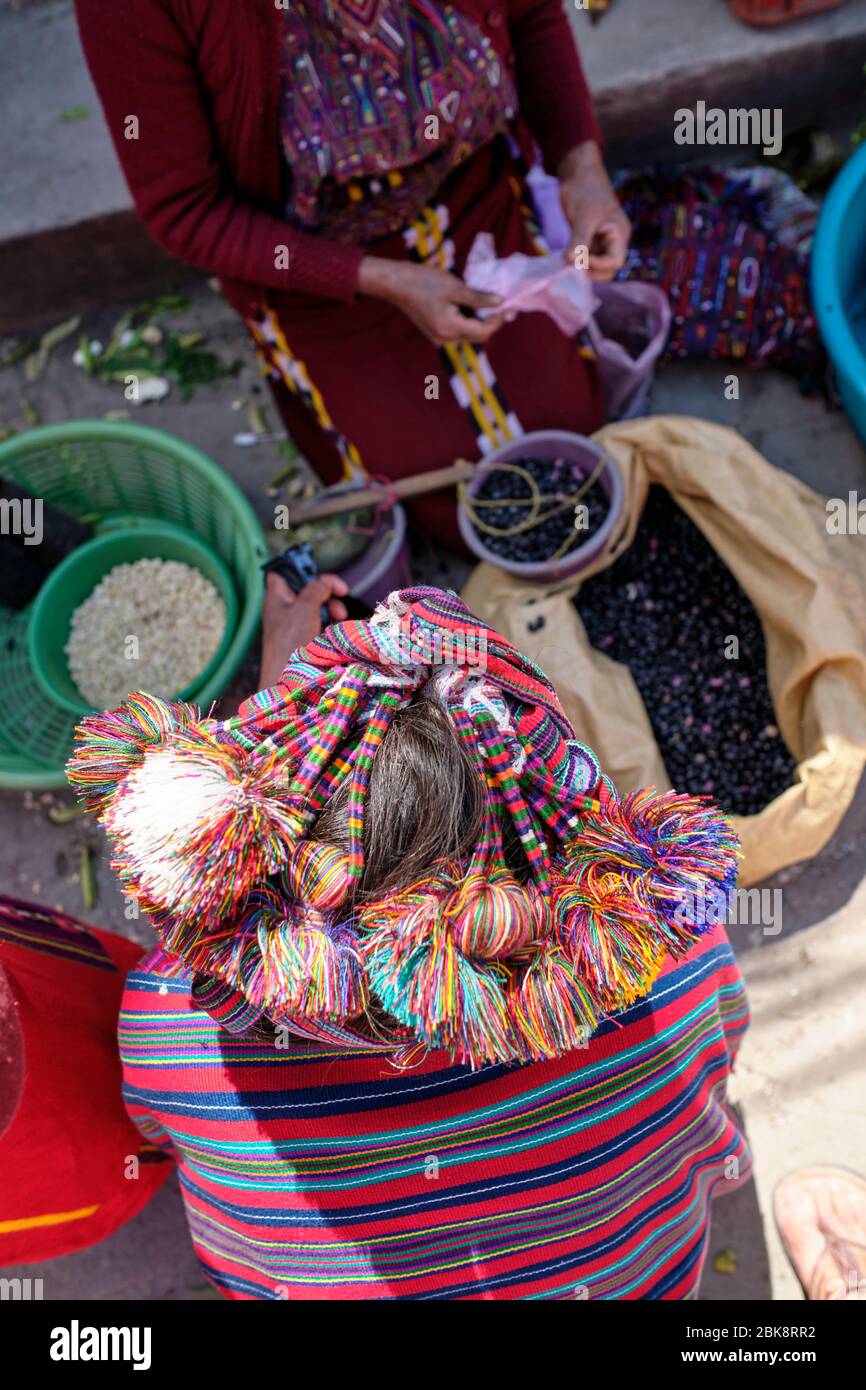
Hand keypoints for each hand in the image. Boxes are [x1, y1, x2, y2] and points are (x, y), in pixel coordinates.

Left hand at [258, 572, 347, 688]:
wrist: (287, 681)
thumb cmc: (291, 641)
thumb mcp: (304, 607)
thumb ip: (316, 589)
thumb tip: (326, 583)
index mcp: (276, 596)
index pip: (283, 572)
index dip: (300, 567)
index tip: (319, 574)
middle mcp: (282, 608)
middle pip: (306, 588)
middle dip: (326, 591)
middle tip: (341, 597)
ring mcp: (291, 624)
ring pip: (315, 606)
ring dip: (331, 608)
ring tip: (340, 617)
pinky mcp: (301, 638)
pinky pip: (317, 623)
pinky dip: (328, 623)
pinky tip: (335, 630)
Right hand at [358, 257, 506, 345]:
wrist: (396, 283)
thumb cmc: (423, 281)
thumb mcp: (455, 287)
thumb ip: (478, 298)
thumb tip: (500, 302)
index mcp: (450, 328)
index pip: (483, 331)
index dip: (498, 321)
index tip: (510, 308)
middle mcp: (445, 339)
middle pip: (477, 336)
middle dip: (492, 322)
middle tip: (504, 306)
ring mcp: (439, 337)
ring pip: (468, 334)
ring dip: (480, 321)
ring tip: (489, 303)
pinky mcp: (435, 332)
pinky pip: (457, 330)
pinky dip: (468, 320)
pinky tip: (471, 305)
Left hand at [558, 141, 630, 281]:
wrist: (578, 173)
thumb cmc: (584, 190)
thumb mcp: (582, 217)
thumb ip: (578, 241)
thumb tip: (570, 262)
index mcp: (619, 233)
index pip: (616, 262)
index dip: (599, 265)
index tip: (580, 258)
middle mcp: (613, 240)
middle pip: (608, 269)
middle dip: (591, 271)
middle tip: (571, 264)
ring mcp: (602, 241)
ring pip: (596, 266)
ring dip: (582, 267)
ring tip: (566, 260)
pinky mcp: (590, 239)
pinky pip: (586, 257)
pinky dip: (576, 260)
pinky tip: (564, 257)